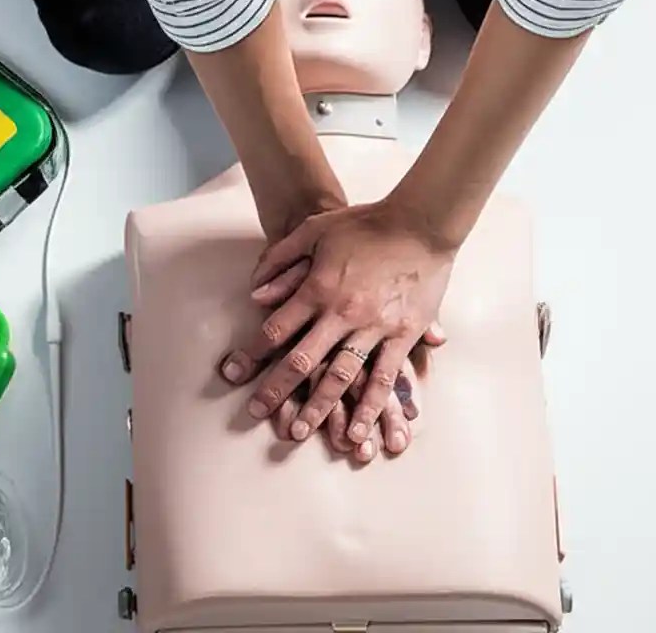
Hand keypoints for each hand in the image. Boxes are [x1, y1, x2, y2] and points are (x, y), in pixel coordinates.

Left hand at [220, 199, 456, 448]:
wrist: (421, 222)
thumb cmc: (366, 223)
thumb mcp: (314, 230)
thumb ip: (280, 259)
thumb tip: (254, 293)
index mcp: (317, 288)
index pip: (275, 329)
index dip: (251, 354)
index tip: (233, 375)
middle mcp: (342, 314)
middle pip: (301, 361)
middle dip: (276, 390)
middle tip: (256, 414)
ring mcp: (375, 327)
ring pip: (340, 376)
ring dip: (318, 408)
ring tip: (300, 432)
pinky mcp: (404, 335)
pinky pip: (384, 377)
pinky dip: (369, 406)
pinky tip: (356, 429)